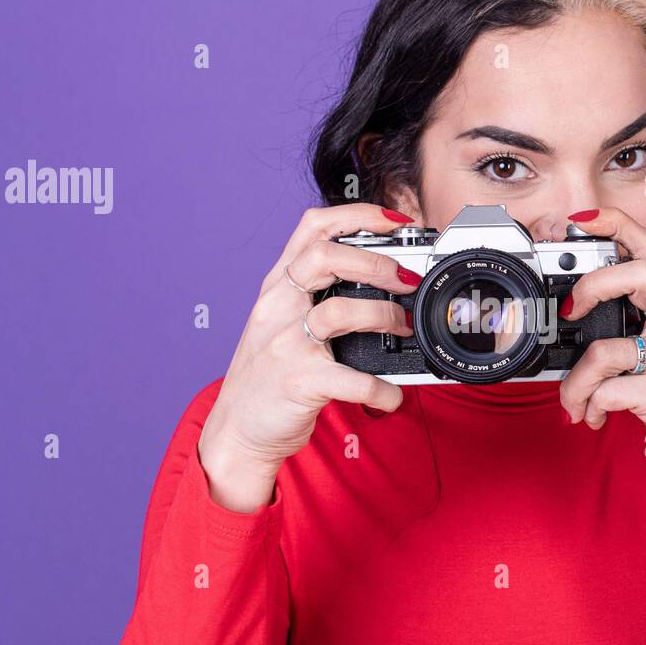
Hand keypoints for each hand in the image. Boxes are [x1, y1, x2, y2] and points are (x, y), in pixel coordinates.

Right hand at [197, 202, 420, 509]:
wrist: (238, 429)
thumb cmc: (270, 374)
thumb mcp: (282, 321)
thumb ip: (317, 293)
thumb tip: (385, 275)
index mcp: (279, 286)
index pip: (313, 228)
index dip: (357, 215)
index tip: (396, 222)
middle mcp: (278, 308)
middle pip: (325, 257)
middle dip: (376, 262)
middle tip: (408, 279)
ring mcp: (286, 344)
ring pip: (339, 312)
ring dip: (383, 315)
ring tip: (404, 326)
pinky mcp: (299, 383)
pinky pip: (351, 378)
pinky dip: (380, 387)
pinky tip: (392, 394)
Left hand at [556, 205, 645, 496]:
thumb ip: (628, 329)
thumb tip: (572, 313)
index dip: (615, 224)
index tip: (581, 219)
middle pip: (638, 273)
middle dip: (591, 286)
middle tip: (569, 311)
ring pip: (604, 349)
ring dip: (576, 382)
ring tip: (576, 401)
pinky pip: (607, 389)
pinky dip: (590, 406)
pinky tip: (596, 417)